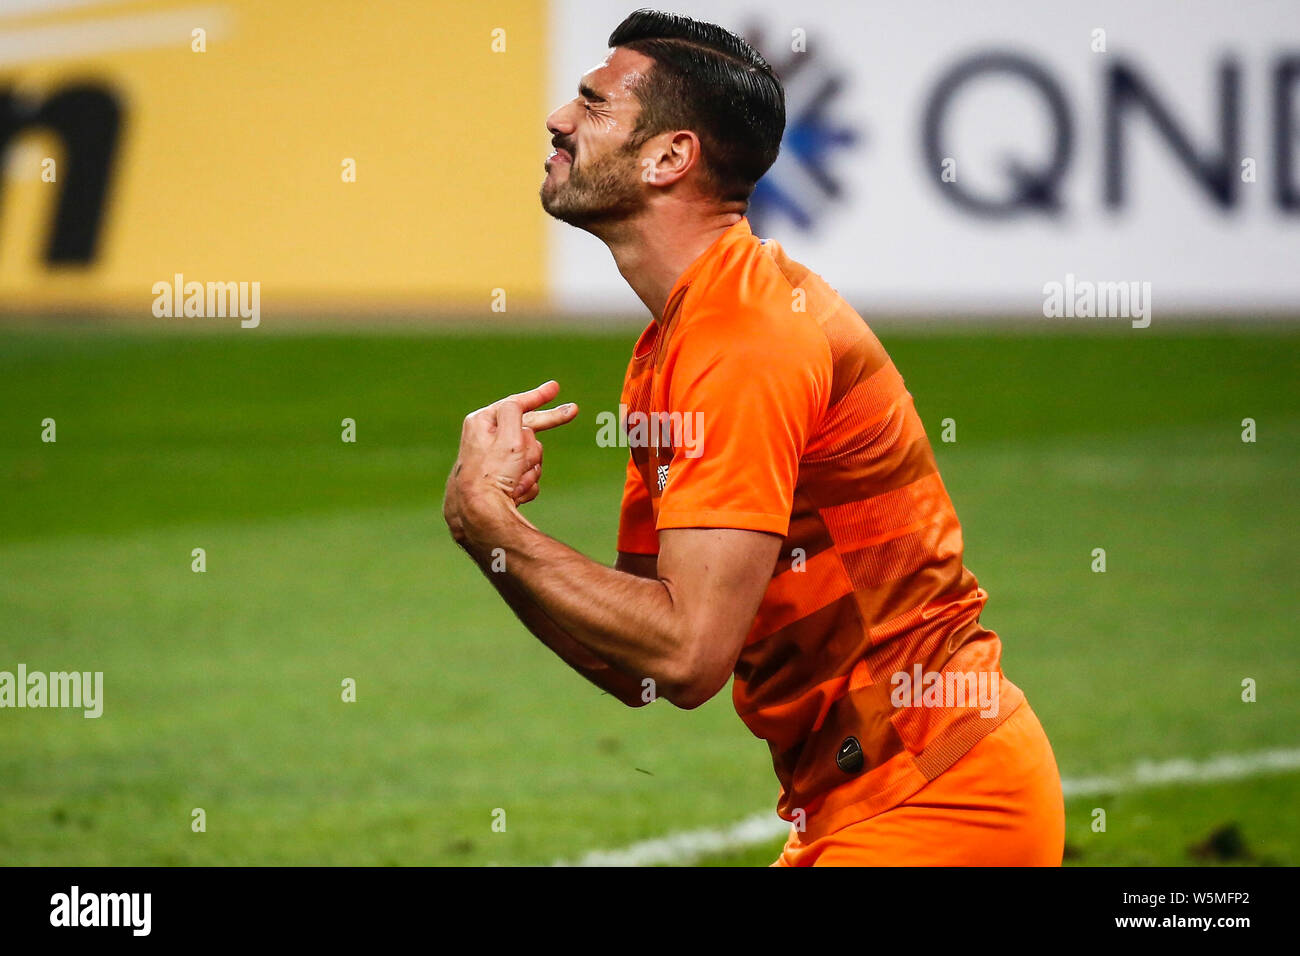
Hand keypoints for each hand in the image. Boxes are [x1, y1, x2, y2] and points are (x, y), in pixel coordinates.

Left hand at [443, 381, 578, 546]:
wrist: (476, 515)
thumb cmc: (492, 474)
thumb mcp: (509, 435)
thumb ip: (515, 411)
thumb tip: (516, 405)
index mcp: (482, 422)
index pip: (516, 404)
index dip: (538, 395)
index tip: (555, 388)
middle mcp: (485, 440)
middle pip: (526, 432)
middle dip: (536, 444)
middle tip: (571, 411)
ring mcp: (493, 463)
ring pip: (530, 457)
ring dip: (530, 469)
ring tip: (516, 481)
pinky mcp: (499, 482)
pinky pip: (526, 477)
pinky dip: (526, 484)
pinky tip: (514, 493)